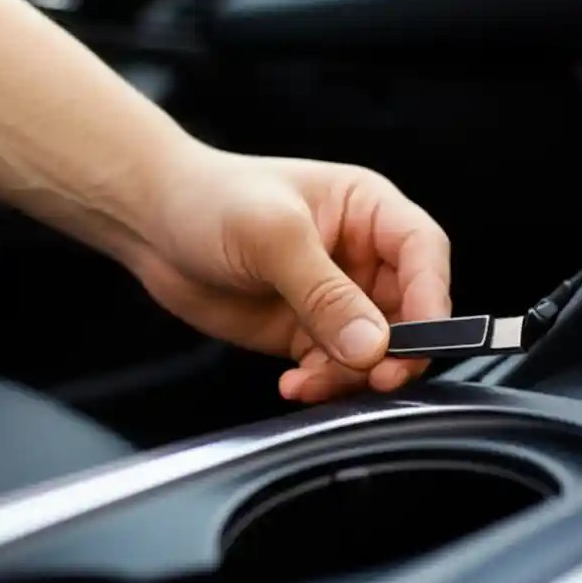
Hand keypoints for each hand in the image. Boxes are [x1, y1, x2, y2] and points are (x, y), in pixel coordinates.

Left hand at [126, 145, 450, 402]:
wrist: (150, 223)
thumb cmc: (210, 199)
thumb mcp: (272, 237)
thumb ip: (325, 293)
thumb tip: (373, 344)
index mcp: (369, 210)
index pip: (423, 253)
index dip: (431, 296)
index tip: (424, 338)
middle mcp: (363, 255)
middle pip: (410, 310)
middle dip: (397, 349)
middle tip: (377, 376)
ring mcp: (338, 297)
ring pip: (376, 349)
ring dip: (354, 374)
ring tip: (312, 379)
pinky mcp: (309, 331)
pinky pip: (337, 368)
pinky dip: (324, 383)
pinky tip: (294, 382)